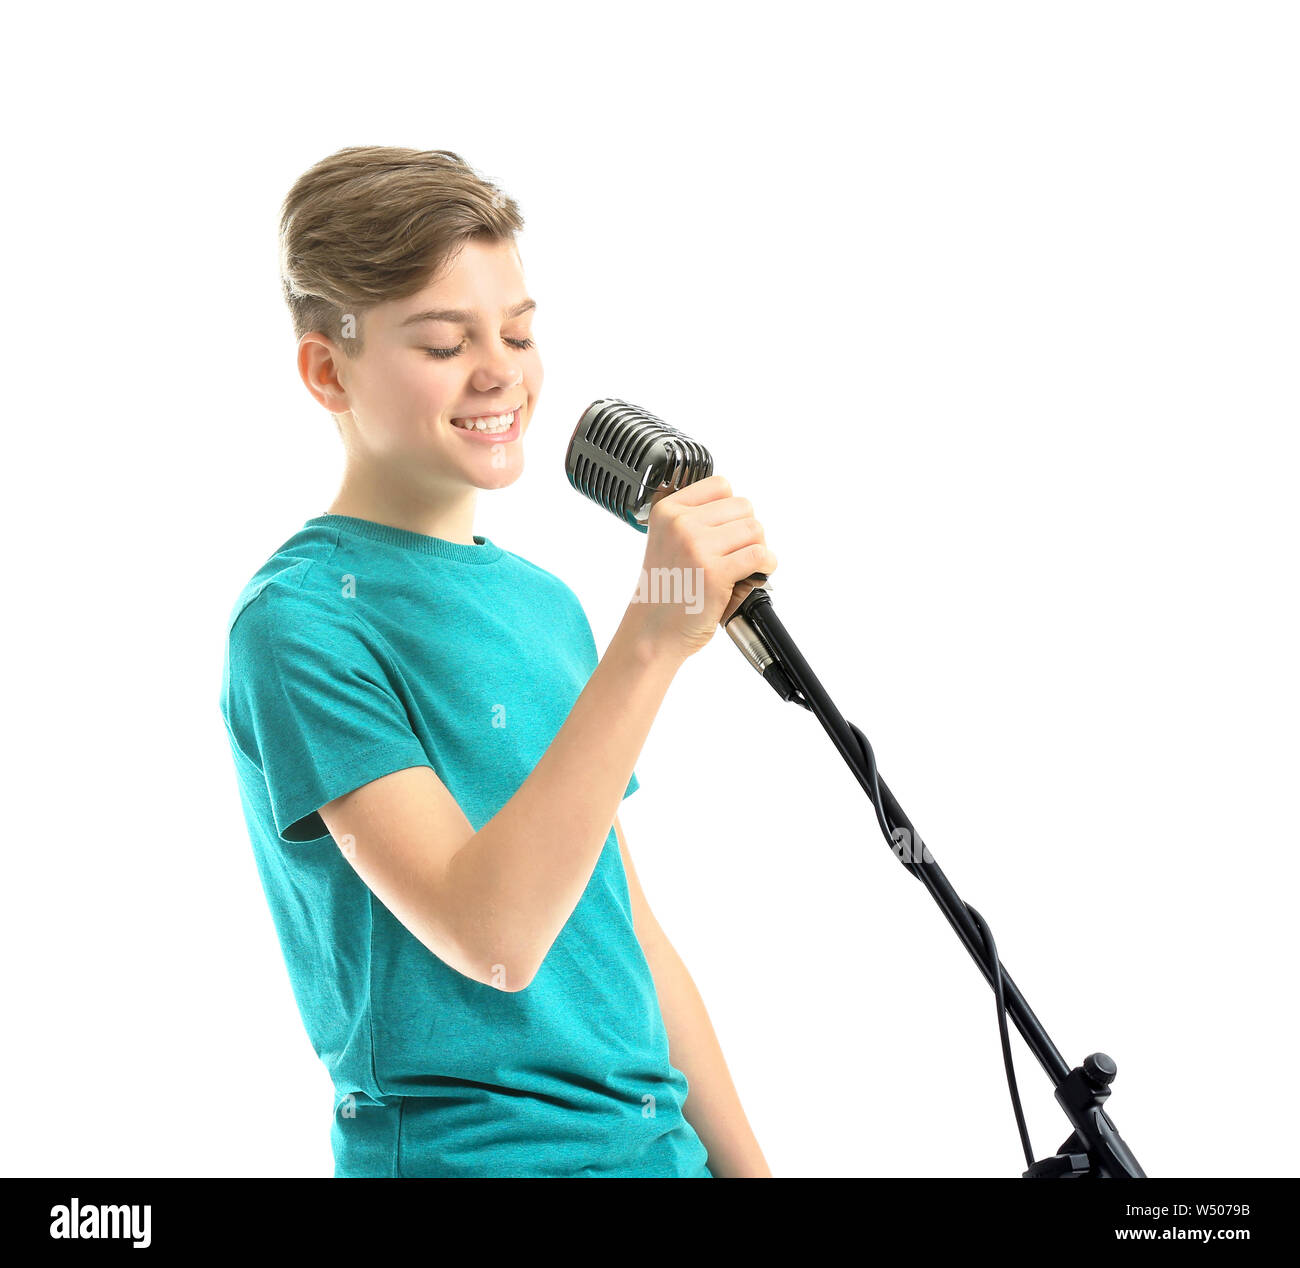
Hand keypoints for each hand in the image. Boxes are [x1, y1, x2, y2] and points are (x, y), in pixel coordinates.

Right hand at [625, 475, 777, 661]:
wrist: (653, 629)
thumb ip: (697, 520)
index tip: (727, 530)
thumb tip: (744, 513)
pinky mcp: (714, 572)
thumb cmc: (667, 590)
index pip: (720, 486)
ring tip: (744, 565)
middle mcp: (680, 524)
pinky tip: (756, 574)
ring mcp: (697, 546)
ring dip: (758, 548)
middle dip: (747, 530)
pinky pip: (759, 554)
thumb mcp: (669, 541)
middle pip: (743, 507)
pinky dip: (766, 565)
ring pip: (755, 529)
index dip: (731, 509)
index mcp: (668, 511)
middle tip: (738, 553)